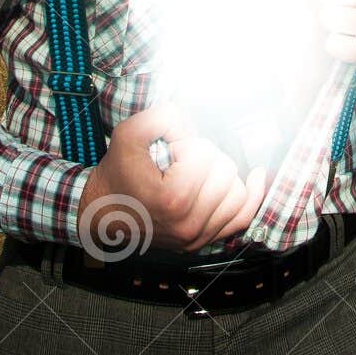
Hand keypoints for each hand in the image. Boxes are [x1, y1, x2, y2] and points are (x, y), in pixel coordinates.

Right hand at [76, 101, 267, 253]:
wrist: (100, 214)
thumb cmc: (117, 174)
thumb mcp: (129, 135)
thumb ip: (161, 115)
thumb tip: (191, 113)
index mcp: (173, 199)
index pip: (205, 153)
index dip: (187, 142)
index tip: (169, 149)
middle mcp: (189, 224)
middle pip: (226, 170)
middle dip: (206, 157)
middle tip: (180, 161)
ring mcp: (197, 236)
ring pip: (238, 191)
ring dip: (222, 174)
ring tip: (198, 171)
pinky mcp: (203, 241)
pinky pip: (243, 216)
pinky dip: (251, 195)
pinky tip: (255, 177)